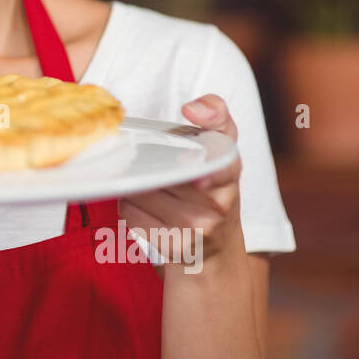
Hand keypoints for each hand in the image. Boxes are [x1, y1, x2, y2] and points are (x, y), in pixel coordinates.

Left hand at [117, 94, 243, 268]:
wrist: (214, 250)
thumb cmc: (211, 188)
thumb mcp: (221, 150)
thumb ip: (215, 116)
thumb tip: (193, 108)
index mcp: (229, 172)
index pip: (222, 162)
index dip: (207, 157)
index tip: (193, 149)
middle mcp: (217, 204)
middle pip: (162, 172)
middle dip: (147, 163)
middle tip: (146, 159)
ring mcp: (196, 229)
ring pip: (142, 192)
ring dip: (135, 184)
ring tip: (149, 183)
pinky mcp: (172, 247)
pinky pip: (131, 214)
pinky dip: (129, 206)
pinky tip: (144, 206)